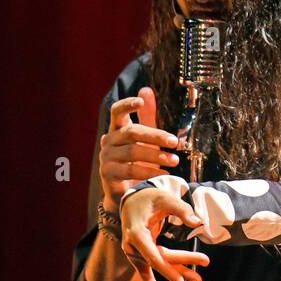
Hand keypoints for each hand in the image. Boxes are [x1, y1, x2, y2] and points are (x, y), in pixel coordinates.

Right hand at [99, 87, 181, 211]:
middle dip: (156, 136)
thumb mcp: (145, 138)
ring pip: (132, 152)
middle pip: (132, 132)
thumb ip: (147, 116)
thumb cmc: (138, 160)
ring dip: (156, 156)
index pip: (117, 111)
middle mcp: (108, 140)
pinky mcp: (108, 174)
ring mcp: (106, 157)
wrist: (126, 191)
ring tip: (174, 161)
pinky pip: (130, 170)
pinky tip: (163, 174)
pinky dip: (149, 171)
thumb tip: (146, 89)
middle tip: (175, 142)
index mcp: (117, 129)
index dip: (128, 104)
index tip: (141, 101)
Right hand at [119, 187, 207, 280]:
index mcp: (136, 233)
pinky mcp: (138, 256)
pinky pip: (147, 274)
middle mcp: (132, 247)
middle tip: (200, 278)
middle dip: (180, 269)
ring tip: (198, 280)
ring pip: (156, 267)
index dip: (170, 267)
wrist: (132, 199)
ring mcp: (134, 253)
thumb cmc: (150, 198)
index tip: (184, 278)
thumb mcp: (166, 199)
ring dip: (176, 273)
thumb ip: (182, 210)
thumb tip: (198, 223)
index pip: (154, 255)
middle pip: (158, 262)